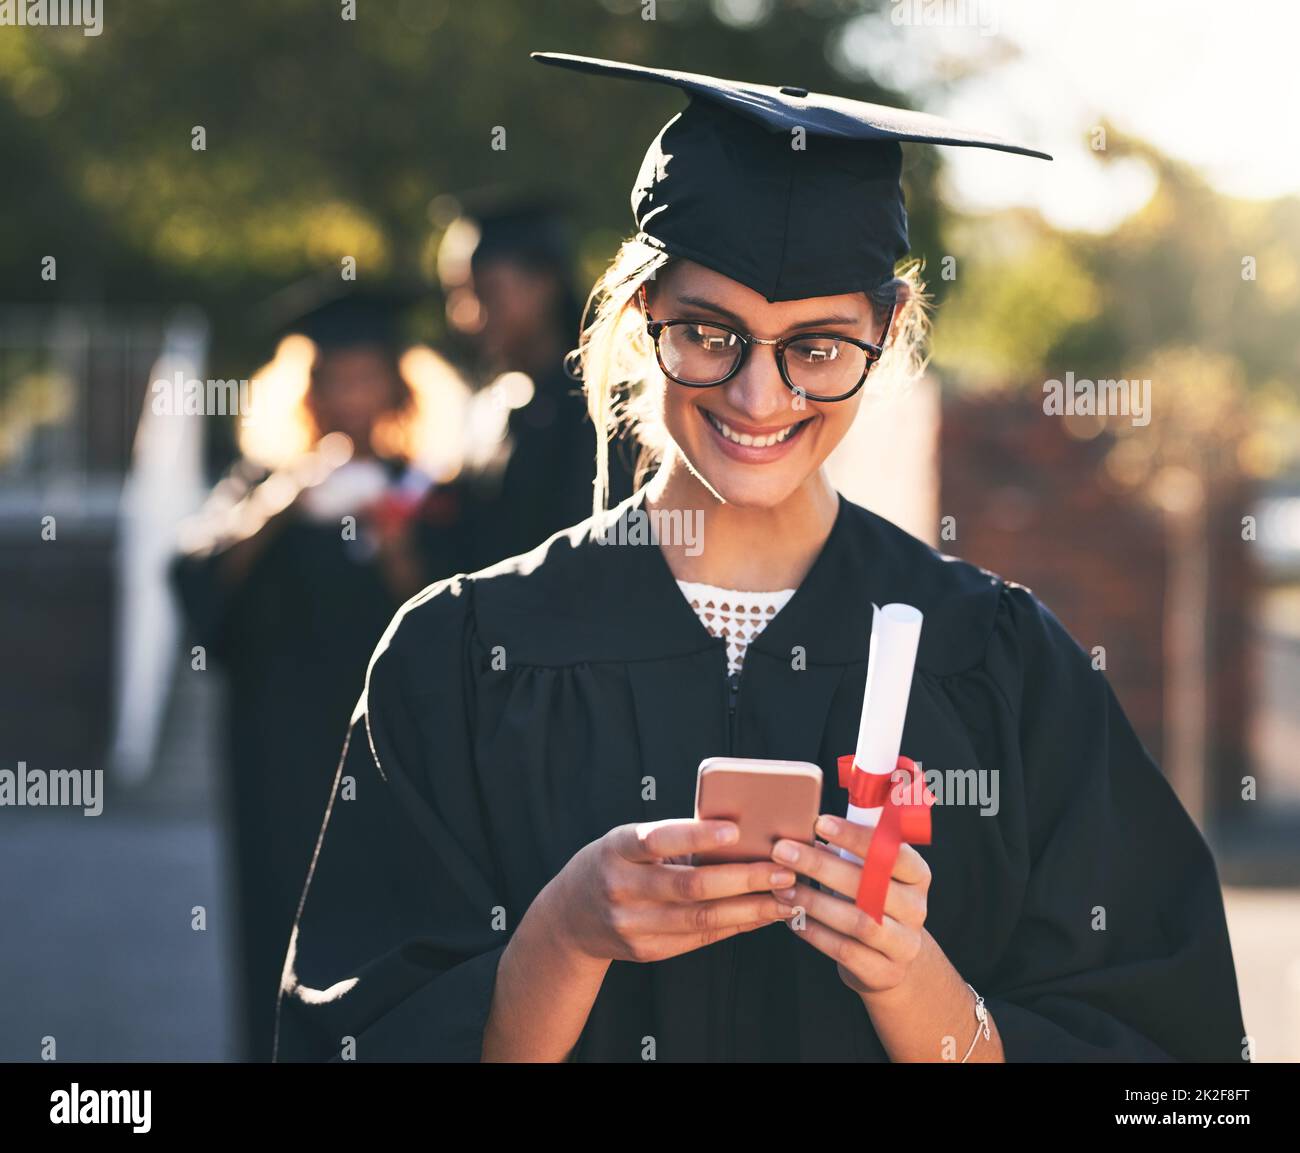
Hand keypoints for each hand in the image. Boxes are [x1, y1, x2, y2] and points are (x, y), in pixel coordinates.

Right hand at [552, 819, 796, 963]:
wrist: (569, 917)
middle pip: (690, 886)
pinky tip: (760, 914)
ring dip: (750, 909)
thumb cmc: (614, 864)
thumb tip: (739, 836)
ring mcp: (631, 924)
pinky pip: (698, 937)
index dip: (697, 835)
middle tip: (783, 870)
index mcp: (618, 848)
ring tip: (784, 897)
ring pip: (701, 918)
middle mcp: (621, 887)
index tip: (735, 830)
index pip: (659, 839)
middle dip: (744, 878)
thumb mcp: (630, 841)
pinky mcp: (645, 950)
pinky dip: (734, 926)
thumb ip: (673, 839)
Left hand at [772, 813, 930, 996]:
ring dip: (813, 901)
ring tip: (781, 887)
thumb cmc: (870, 902)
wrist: (891, 961)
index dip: (856, 837)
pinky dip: (815, 933)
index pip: (892, 850)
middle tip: (782, 852)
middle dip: (820, 866)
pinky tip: (792, 917)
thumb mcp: (869, 875)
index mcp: (917, 874)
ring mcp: (904, 943)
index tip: (819, 823)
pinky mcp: (885, 972)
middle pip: (869, 884)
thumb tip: (803, 832)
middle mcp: (916, 908)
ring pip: (857, 920)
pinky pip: (846, 949)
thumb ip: (846, 854)